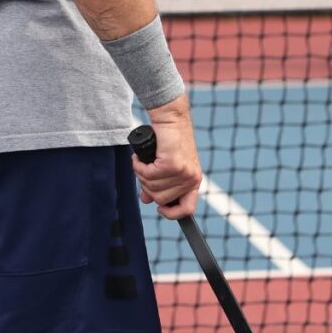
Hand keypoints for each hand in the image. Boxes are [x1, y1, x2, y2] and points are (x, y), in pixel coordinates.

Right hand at [132, 99, 202, 219]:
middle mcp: (191, 179)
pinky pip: (148, 175)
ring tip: (141, 161)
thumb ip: (158, 183)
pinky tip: (138, 158)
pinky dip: (139, 167)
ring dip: (141, 174)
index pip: (188, 209)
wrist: (171, 119)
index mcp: (193, 181)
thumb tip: (146, 200)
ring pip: (153, 187)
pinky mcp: (172, 164)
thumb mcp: (165, 166)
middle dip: (147, 186)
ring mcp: (183, 173)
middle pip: (161, 198)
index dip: (172, 213)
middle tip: (143, 171)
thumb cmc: (167, 141)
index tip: (159, 207)